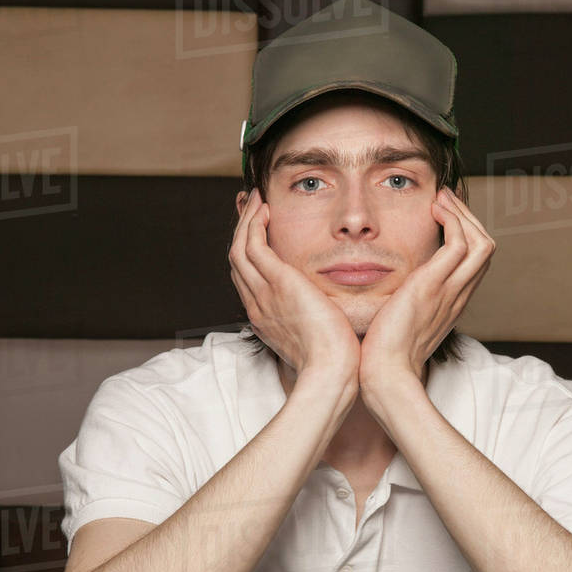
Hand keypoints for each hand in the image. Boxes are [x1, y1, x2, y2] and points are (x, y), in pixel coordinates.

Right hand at [229, 189, 360, 383]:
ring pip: (239, 248)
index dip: (249, 254)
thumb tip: (331, 313)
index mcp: (266, 319)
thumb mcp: (320, 339)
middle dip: (240, 231)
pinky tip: (265, 208)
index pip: (248, 280)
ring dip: (245, 220)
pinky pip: (253, 244)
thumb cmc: (334, 362)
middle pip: (237, 261)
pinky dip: (254, 223)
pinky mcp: (277, 282)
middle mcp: (258, 305)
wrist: (331, 372)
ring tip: (256, 199)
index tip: (256, 234)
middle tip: (248, 207)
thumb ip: (318, 321)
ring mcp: (263, 293)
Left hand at [358, 187, 494, 395]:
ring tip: (441, 199)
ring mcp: (449, 290)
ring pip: (481, 242)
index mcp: (451, 305)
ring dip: (463, 213)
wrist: (385, 375)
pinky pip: (459, 242)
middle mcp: (457, 296)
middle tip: (444, 201)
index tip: (442, 218)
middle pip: (485, 249)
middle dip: (469, 218)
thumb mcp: (398, 325)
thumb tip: (387, 296)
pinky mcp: (434, 285)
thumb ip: (402, 306)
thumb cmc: (384, 357)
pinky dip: (452, 219)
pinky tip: (433, 210)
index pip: (474, 264)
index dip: (465, 236)